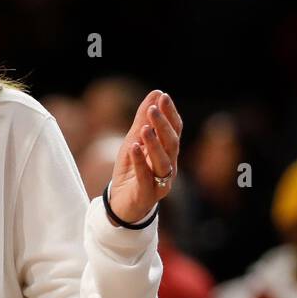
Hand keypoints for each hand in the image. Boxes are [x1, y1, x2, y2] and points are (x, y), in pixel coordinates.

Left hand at [108, 90, 182, 224]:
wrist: (121, 204)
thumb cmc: (131, 170)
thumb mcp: (133, 141)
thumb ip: (142, 120)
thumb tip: (155, 93)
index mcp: (168, 153)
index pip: (174, 131)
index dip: (170, 114)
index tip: (163, 97)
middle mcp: (169, 166)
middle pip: (171, 144)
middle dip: (163, 125)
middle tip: (153, 109)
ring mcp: (161, 182)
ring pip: (162, 162)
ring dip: (154, 144)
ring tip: (145, 128)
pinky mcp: (147, 195)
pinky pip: (144, 177)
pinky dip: (139, 162)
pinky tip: (134, 148)